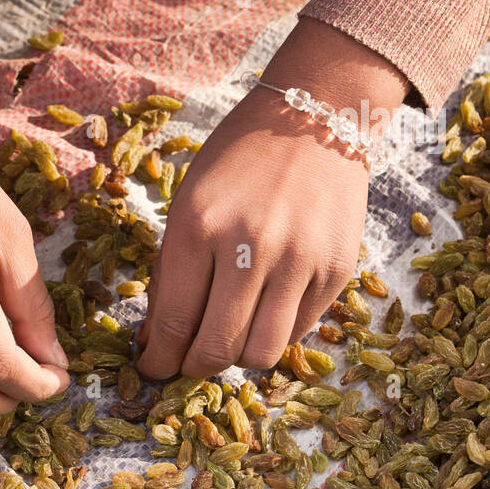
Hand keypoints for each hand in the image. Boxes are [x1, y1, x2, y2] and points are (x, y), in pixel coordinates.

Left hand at [136, 18, 408, 379]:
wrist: (313, 120)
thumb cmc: (236, 163)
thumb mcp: (187, 206)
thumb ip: (170, 274)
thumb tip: (156, 340)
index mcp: (199, 227)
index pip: (174, 321)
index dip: (159, 359)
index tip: (153, 368)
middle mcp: (251, 245)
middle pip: (217, 348)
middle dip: (193, 367)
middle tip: (186, 363)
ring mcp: (300, 259)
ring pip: (261, 353)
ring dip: (236, 360)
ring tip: (226, 340)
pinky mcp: (336, 269)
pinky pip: (298, 332)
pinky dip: (273, 334)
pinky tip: (260, 314)